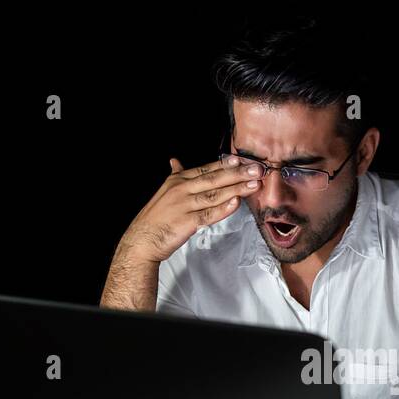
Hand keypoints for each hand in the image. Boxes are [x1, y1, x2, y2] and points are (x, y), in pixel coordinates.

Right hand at [115, 156, 263, 264]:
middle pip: (213, 179)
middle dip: (237, 173)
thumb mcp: (164, 191)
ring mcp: (184, 206)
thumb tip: (174, 161)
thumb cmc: (156, 217)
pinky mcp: (187, 222)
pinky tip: (237, 203)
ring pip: (215, 195)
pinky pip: (209, 214)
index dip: (224, 164)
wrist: (142, 239)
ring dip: (236, 189)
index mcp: (178, 181)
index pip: (205, 169)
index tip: (241, 159)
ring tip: (254, 184)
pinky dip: (223, 209)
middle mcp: (181, 190)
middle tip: (256, 169)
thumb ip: (175, 175)